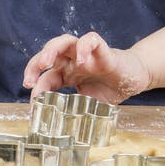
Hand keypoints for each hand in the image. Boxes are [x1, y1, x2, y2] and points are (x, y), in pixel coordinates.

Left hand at [22, 32, 152, 105]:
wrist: (134, 80)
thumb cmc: (110, 89)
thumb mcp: (88, 103)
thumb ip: (73, 109)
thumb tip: (56, 126)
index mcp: (67, 73)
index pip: (46, 75)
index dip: (37, 86)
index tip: (33, 102)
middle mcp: (74, 61)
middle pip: (49, 53)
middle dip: (35, 63)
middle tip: (29, 80)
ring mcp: (87, 54)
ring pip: (65, 41)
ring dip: (51, 49)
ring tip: (46, 62)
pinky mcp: (104, 50)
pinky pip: (91, 40)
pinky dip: (85, 47)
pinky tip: (83, 62)